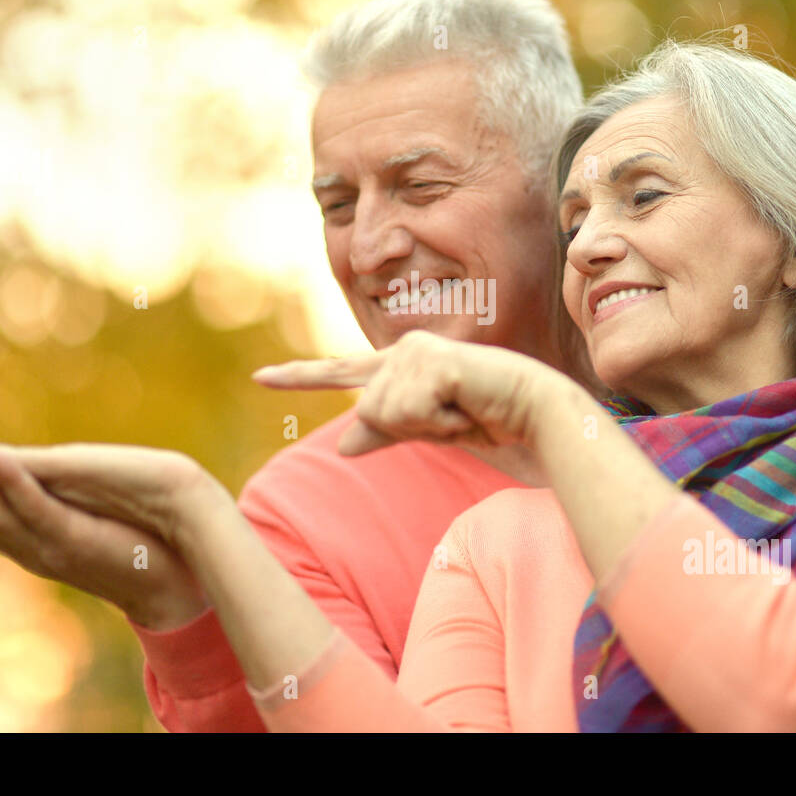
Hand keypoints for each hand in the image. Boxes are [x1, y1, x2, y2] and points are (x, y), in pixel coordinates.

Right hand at [0, 431, 210, 629]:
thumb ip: (53, 500)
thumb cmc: (136, 538)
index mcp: (28, 540)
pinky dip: (12, 485)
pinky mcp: (77, 537)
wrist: (178, 566)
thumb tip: (32, 474)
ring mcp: (51, 545)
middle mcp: (31, 548)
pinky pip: (36, 510)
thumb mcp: (82, 514)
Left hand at [252, 329, 565, 455]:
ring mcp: (417, 351)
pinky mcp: (433, 361)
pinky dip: (441, 423)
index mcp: (399, 365)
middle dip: (410, 428)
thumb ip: (385, 433)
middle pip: (367, 410)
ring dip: (427, 426)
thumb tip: (341, 446)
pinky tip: (468, 406)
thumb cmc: (488, 419)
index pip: (340, 372)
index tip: (260, 377)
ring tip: (463, 411)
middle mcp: (403, 350)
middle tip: (455, 418)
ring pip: (384, 413)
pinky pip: (410, 412)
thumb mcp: (428, 432)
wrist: (535, 411)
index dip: (299, 376)